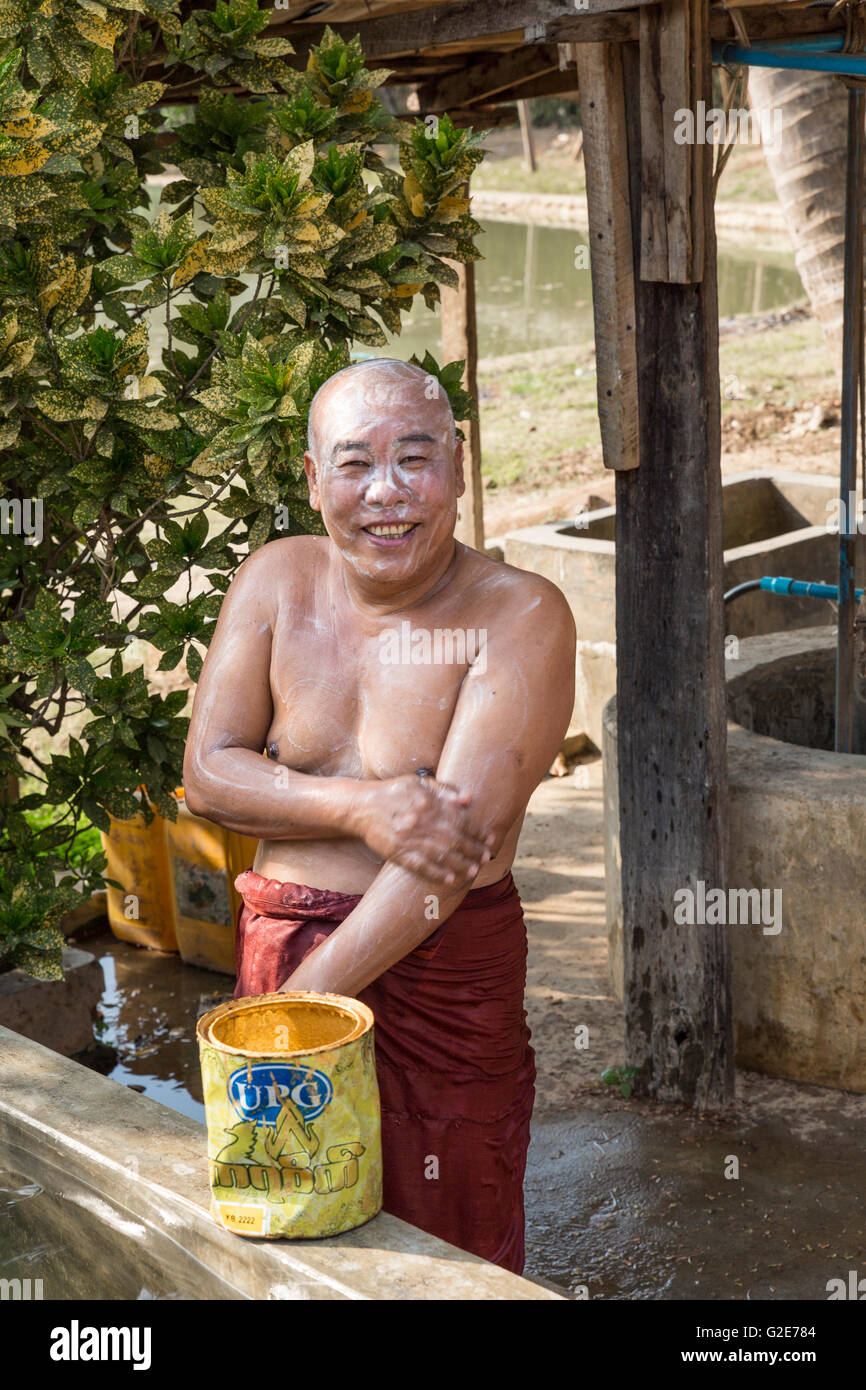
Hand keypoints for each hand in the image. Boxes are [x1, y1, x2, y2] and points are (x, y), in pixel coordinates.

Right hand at [353, 775, 495, 884]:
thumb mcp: (418, 783)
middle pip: (453, 839)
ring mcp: (407, 839)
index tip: (490, 838)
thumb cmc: (393, 792)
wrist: (360, 806)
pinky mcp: (396, 852)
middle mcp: (420, 822)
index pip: (459, 819)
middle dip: (472, 850)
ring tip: (473, 871)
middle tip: (486, 858)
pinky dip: (435, 873)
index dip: (477, 831)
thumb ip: (444, 790)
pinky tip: (448, 879)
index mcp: (427, 803)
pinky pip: (419, 866)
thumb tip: (468, 799)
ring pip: (439, 855)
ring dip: (459, 864)